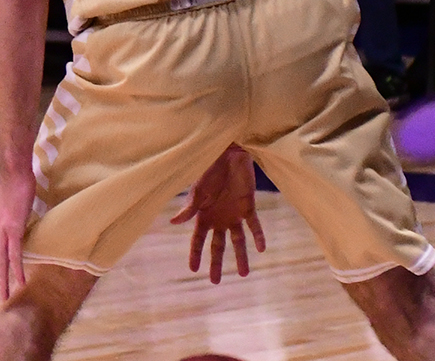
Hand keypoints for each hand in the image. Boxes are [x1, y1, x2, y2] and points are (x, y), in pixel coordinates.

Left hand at [0, 172, 36, 300]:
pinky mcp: (14, 229)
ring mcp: (1, 231)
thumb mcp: (2, 209)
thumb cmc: (12, 187)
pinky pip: (14, 254)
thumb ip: (3, 223)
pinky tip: (20, 281)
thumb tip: (9, 233)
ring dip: (2, 282)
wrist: (14, 173)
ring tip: (5, 297)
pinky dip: (16, 269)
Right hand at [169, 145, 265, 283]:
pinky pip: (255, 226)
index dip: (195, 254)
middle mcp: (218, 218)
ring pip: (238, 240)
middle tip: (215, 282)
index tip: (193, 270)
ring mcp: (234, 214)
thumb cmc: (209, 169)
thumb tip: (173, 222)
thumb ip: (189, 208)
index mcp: (203, 215)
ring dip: (241, 256)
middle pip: (217, 246)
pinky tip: (261, 249)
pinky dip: (258, 236)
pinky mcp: (249, 206)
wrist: (229, 152)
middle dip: (216, 264)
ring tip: (244, 274)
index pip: (198, 240)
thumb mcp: (198, 190)